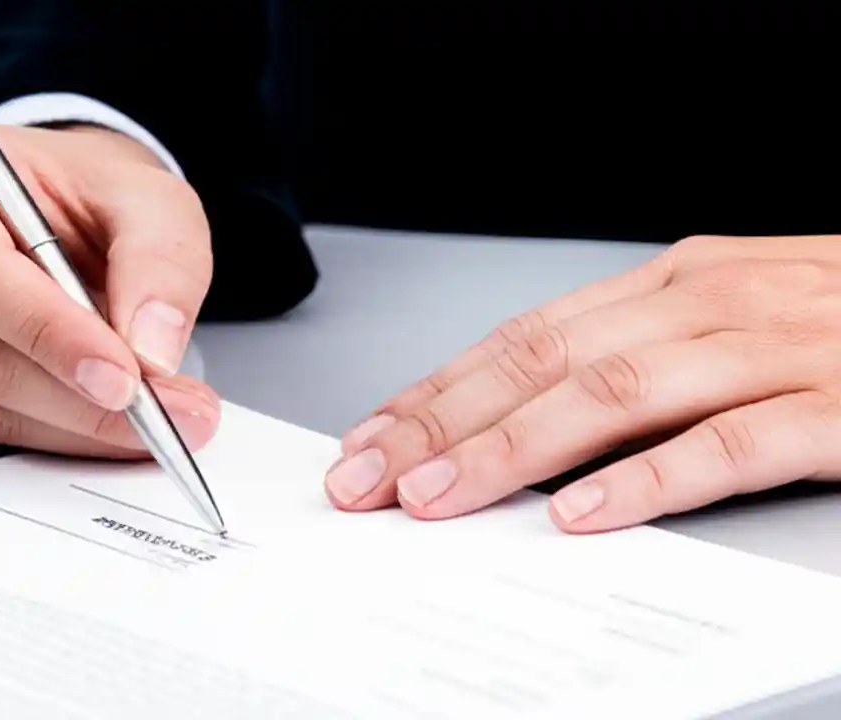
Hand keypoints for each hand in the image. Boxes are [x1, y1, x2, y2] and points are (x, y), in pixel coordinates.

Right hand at [0, 123, 218, 456]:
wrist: (58, 206)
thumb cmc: (86, 191)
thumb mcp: (146, 195)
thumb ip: (160, 259)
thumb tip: (153, 350)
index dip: (48, 332)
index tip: (124, 377)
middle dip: (77, 396)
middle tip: (166, 415)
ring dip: (75, 423)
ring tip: (159, 421)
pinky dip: (54, 430)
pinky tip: (108, 424)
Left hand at [325, 234, 840, 531]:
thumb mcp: (729, 322)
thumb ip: (638, 359)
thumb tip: (524, 426)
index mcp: (675, 284)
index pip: (523, 338)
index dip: (437, 388)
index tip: (370, 437)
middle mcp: (709, 303)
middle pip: (544, 363)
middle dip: (441, 423)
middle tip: (369, 478)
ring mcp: (776, 348)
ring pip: (614, 394)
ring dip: (512, 450)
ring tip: (439, 497)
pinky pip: (734, 443)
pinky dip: (650, 479)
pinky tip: (584, 514)